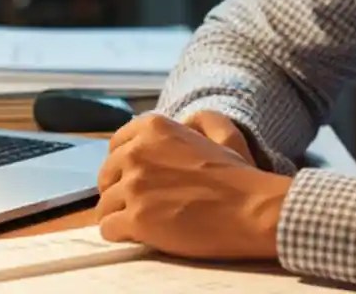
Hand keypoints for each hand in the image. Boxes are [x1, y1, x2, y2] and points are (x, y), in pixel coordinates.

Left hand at [95, 113, 292, 259]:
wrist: (251, 210)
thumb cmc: (238, 176)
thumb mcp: (222, 133)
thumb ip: (199, 120)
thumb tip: (185, 122)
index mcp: (153, 128)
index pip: (115, 145)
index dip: (124, 165)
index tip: (136, 178)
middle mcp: (137, 153)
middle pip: (106, 176)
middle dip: (119, 190)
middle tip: (141, 203)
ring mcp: (134, 187)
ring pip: (104, 204)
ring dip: (120, 214)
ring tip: (143, 222)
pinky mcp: (136, 219)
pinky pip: (108, 228)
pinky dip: (120, 234)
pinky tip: (139, 235)